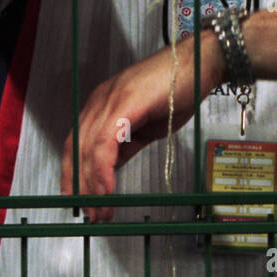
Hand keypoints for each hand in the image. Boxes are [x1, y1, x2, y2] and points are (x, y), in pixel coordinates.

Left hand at [60, 37, 217, 222]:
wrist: (202, 63)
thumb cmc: (181, 86)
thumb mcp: (147, 123)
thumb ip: (127, 142)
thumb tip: (113, 166)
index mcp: (104, 103)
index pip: (77, 143)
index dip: (74, 173)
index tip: (77, 198)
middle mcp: (101, 100)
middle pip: (76, 149)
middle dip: (79, 185)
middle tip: (87, 212)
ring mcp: (110, 100)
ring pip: (87, 150)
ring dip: (91, 185)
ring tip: (99, 210)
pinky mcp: (124, 105)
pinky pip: (105, 145)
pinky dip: (103, 171)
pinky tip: (107, 189)